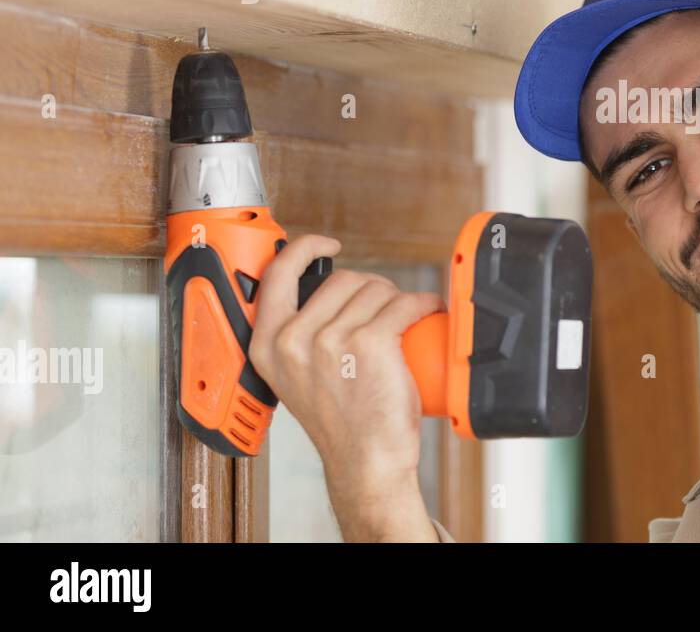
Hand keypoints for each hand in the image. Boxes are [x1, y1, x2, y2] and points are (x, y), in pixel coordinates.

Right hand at [250, 234, 442, 537]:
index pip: (278, 274)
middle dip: (371, 289)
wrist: (365, 462)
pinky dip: (422, 304)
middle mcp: (292, 340)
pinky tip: (425, 313)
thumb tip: (324, 295)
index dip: (305, 249)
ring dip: (397, 299)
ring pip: (376, 289)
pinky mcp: (370, 343)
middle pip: (344, 279)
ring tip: (403, 323)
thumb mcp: (297, 376)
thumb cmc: (341, 422)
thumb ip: (297, 337)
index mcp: (268, 345)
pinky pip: (404, 304)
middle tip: (384, 314)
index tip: (328, 244)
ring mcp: (330, 341)